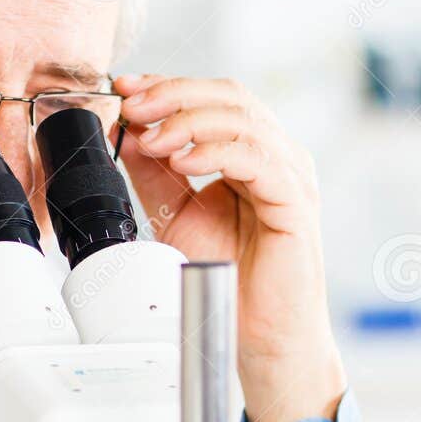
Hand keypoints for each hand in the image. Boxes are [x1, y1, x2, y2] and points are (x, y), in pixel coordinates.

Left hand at [115, 74, 346, 421]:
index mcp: (253, 154)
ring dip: (189, 120)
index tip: (124, 89)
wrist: (261, 336)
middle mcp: (277, 157)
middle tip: (133, 106)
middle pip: (230, 97)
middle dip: (174, 95)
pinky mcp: (296, 203)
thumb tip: (127, 132)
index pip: (214, 100)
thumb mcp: (177, 216)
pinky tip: (184, 161)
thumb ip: (155, 175)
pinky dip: (216, 151)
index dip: (168, 86)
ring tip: (153, 139)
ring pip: (243, 120)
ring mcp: (291, 177)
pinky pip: (257, 159)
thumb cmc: (232, 281)